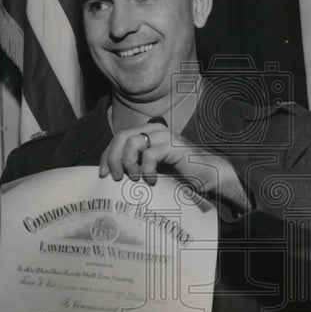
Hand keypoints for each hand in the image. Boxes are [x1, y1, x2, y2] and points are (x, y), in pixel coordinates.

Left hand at [99, 123, 249, 212]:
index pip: (117, 138)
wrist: (208, 175)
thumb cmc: (180, 174)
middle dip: (112, 158)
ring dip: (129, 162)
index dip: (106, 155)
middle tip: (115, 177)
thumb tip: (111, 175)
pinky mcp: (173, 146)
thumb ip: (135, 165)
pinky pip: (151, 154)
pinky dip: (147, 169)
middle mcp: (153, 131)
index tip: (101, 173)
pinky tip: (152, 180)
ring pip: (132, 142)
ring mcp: (164, 136)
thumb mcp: (152, 169)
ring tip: (135, 178)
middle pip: (120, 137)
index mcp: (146, 134)